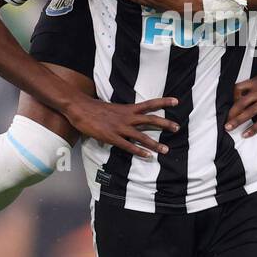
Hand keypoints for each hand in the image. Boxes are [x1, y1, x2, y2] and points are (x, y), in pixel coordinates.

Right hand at [65, 95, 180, 158]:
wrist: (80, 108)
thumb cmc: (94, 108)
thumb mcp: (112, 109)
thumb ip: (121, 115)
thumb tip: (124, 122)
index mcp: (128, 108)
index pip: (149, 104)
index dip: (163, 102)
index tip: (176, 101)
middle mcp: (127, 117)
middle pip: (150, 120)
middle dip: (165, 124)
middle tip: (177, 128)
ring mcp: (120, 127)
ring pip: (142, 136)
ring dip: (155, 143)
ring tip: (166, 150)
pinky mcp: (112, 137)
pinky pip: (128, 146)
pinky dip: (139, 151)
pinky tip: (147, 156)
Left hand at [226, 61, 256, 136]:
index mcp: (256, 82)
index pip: (237, 89)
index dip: (233, 97)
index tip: (234, 103)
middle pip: (239, 104)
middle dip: (231, 114)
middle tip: (225, 122)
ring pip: (247, 113)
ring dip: (236, 122)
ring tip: (229, 129)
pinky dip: (253, 129)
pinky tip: (246, 134)